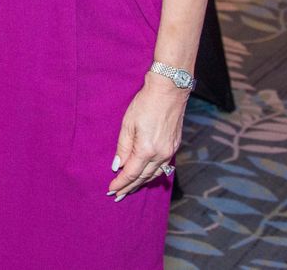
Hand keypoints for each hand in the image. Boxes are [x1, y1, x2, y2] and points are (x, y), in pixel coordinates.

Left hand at [107, 74, 188, 201]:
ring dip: (142, 183)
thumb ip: (123, 147)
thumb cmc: (145, 104)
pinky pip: (163, 166)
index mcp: (147, 150)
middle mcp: (161, 154)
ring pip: (154, 174)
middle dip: (130, 187)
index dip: (121, 183)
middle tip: (118, 196)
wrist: (169, 92)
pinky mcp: (175, 146)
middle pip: (143, 177)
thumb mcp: (128, 124)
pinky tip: (147, 176)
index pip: (131, 173)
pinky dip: (152, 174)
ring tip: (130, 189)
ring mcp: (170, 151)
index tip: (111, 190)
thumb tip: (118, 165)